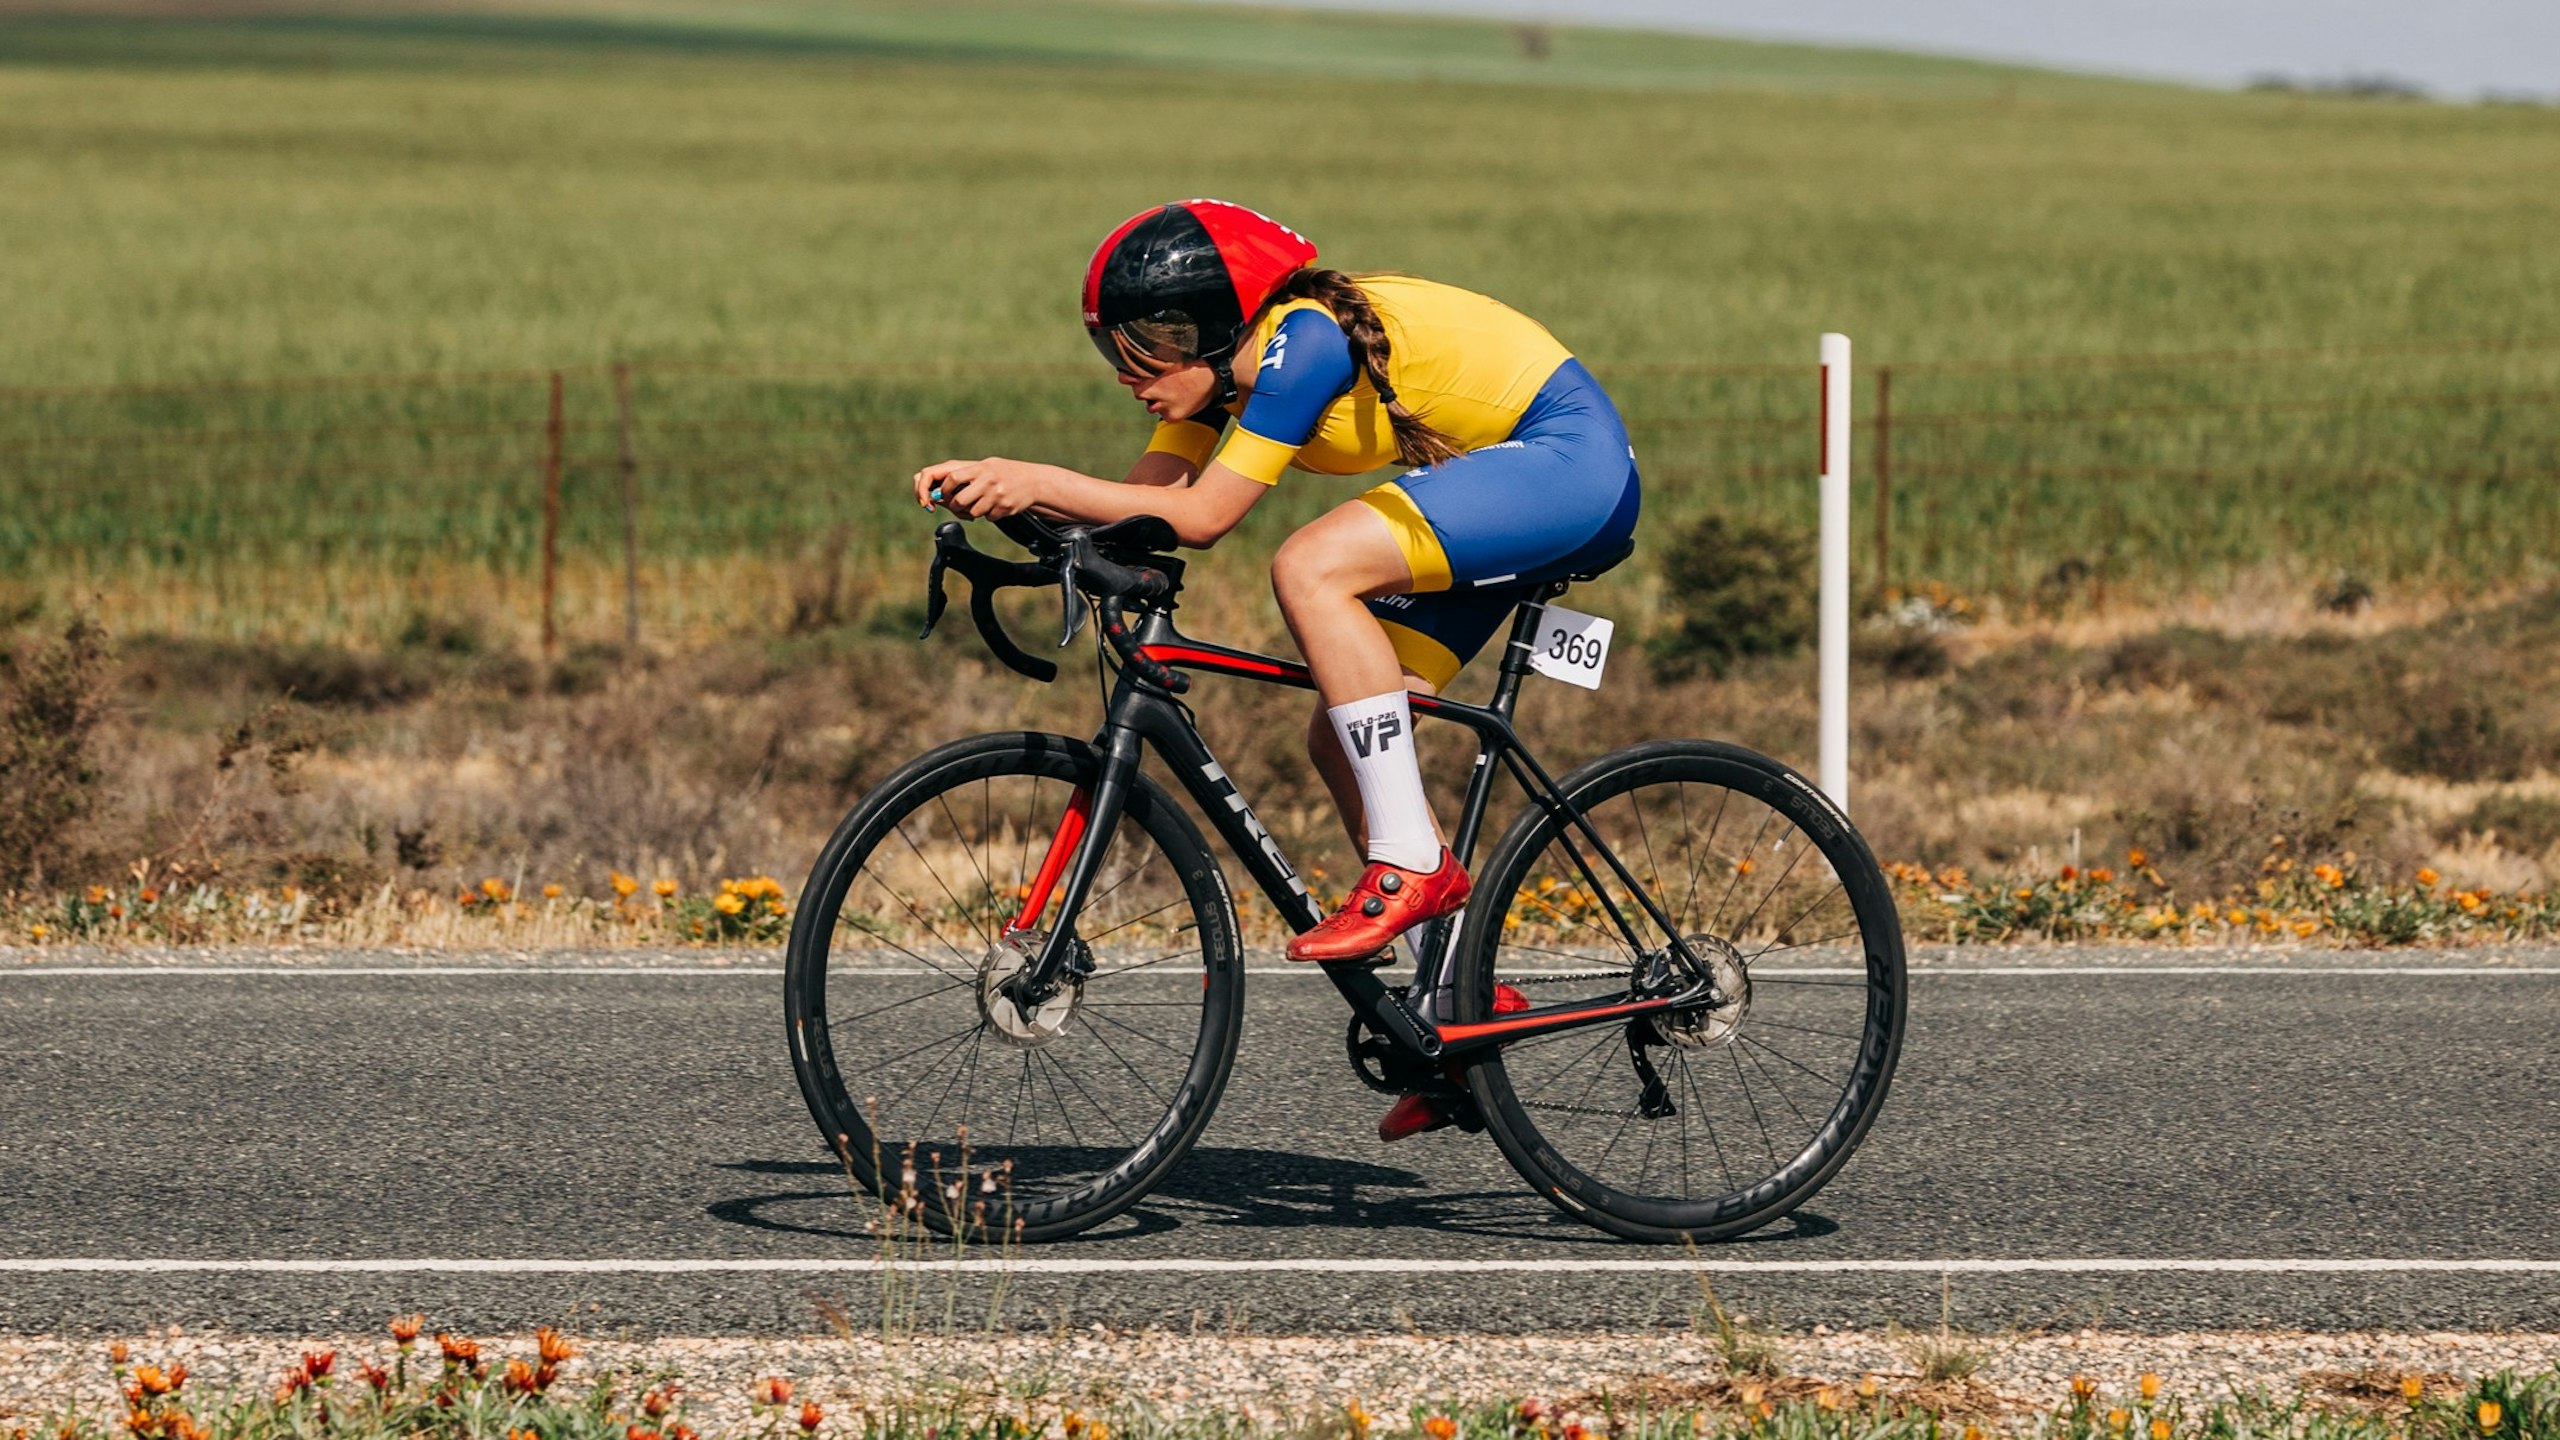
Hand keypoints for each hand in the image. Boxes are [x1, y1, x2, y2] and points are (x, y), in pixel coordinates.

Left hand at [914, 458, 1045, 519]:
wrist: (1034, 481)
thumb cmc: (1003, 473)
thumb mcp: (984, 467)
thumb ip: (962, 476)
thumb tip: (935, 494)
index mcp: (979, 468)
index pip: (952, 478)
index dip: (942, 490)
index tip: (940, 496)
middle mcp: (988, 479)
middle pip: (959, 500)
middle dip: (955, 507)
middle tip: (959, 506)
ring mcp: (997, 494)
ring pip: (973, 512)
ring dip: (972, 513)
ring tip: (982, 504)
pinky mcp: (1005, 507)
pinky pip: (988, 517)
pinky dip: (989, 515)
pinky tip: (997, 505)